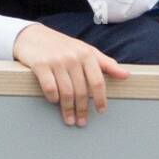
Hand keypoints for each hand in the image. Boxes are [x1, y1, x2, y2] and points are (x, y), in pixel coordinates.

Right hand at [13, 23, 129, 125]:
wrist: (32, 35)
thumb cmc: (62, 46)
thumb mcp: (85, 50)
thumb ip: (105, 63)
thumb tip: (126, 75)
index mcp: (87, 53)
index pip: (98, 81)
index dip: (101, 98)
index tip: (101, 111)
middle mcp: (73, 56)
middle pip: (82, 90)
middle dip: (82, 109)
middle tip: (82, 122)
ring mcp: (56, 60)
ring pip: (66, 92)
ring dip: (68, 109)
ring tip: (69, 119)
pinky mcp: (40, 64)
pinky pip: (50, 88)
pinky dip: (53, 98)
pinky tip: (54, 102)